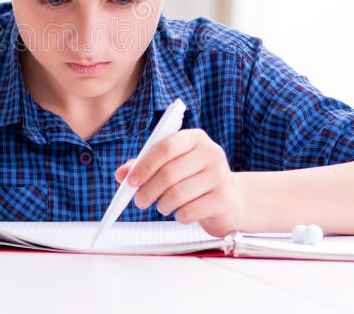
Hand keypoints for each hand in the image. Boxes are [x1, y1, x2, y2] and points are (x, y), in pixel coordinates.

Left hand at [114, 128, 244, 236]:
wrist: (232, 200)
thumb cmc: (196, 180)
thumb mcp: (173, 167)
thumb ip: (146, 167)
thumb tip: (121, 174)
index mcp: (195, 138)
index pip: (166, 147)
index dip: (145, 165)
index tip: (130, 181)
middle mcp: (210, 152)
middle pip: (169, 173)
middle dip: (148, 190)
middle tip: (139, 201)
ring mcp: (220, 175)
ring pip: (177, 194)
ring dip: (163, 205)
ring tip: (162, 206)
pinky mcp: (224, 198)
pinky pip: (190, 210)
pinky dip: (179, 215)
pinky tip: (181, 213)